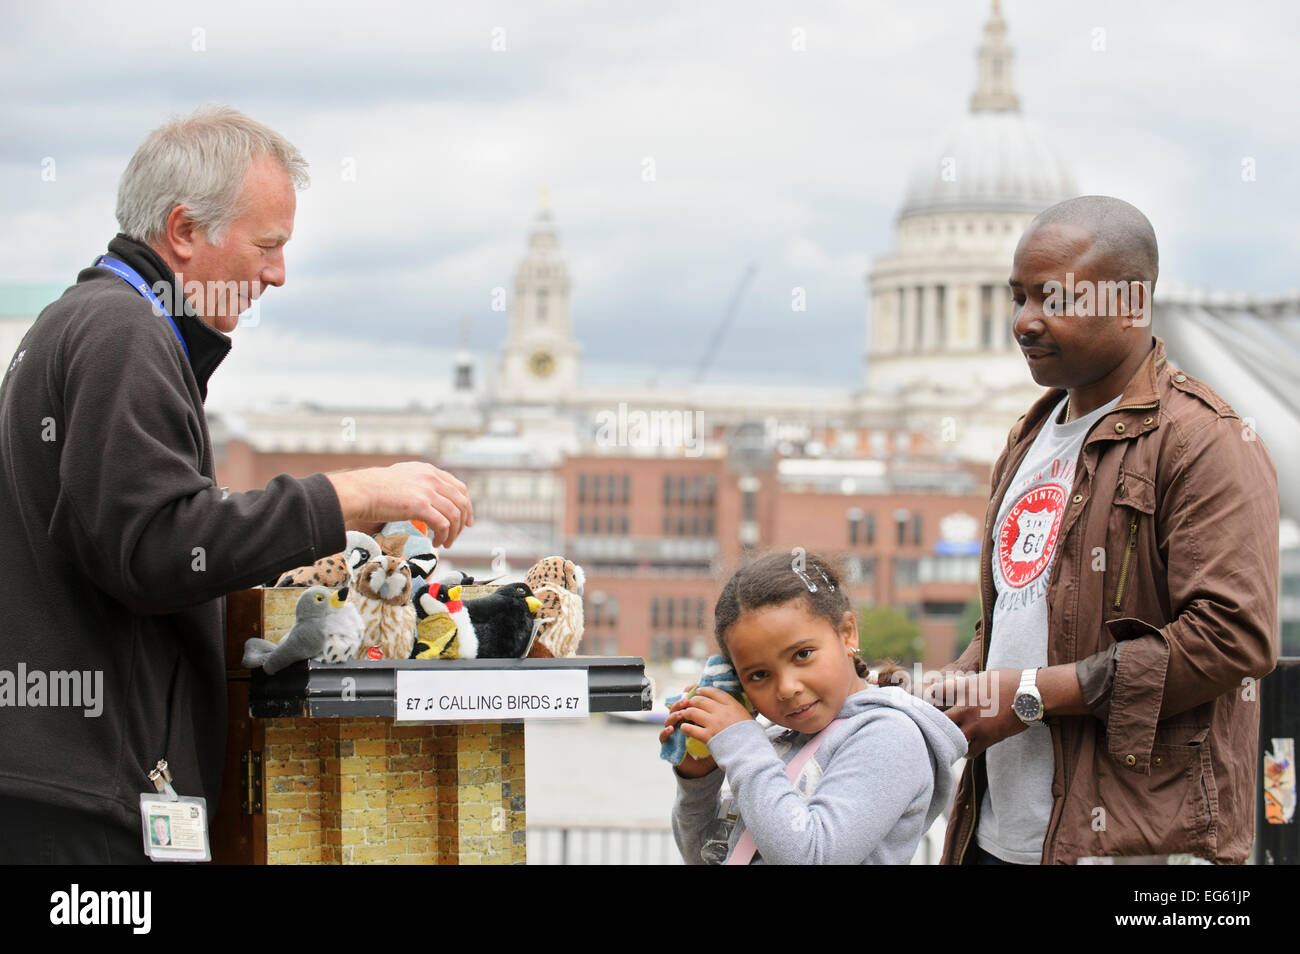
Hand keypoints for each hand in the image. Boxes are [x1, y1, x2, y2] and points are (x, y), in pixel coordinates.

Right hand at [328, 462, 473, 546]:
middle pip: (461, 502)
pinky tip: (437, 543)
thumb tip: (427, 499)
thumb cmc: (374, 488)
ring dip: (453, 533)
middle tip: (457, 535)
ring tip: (445, 543)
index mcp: (429, 470)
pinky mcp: (420, 506)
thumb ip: (418, 483)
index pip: (459, 487)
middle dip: (462, 522)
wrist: (360, 491)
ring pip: (454, 515)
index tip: (467, 520)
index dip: (466, 505)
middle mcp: (431, 478)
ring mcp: (427, 491)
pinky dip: (444, 536)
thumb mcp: (402, 477)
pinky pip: (443, 524)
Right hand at [659, 687, 716, 777]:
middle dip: (681, 703)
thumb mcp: (718, 731)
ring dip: (674, 715)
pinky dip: (665, 732)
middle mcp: (679, 722)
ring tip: (681, 714)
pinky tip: (671, 730)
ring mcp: (672, 732)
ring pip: (668, 719)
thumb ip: (718, 718)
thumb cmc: (710, 747)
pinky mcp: (668, 744)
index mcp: (690, 716)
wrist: (702, 768)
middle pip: (676, 708)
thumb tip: (727, 703)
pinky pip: (662, 737)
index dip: (687, 694)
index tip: (691, 689)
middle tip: (686, 700)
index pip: (686, 701)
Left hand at [666, 687, 753, 748]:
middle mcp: (721, 712)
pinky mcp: (707, 736)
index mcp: (732, 706)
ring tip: (685, 714)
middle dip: (693, 700)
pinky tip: (684, 727)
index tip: (699, 690)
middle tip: (690, 702)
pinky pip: (691, 729)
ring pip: (693, 712)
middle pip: (701, 700)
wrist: (750, 751)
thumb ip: (738, 710)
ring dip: (687, 712)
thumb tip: (733, 708)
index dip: (705, 690)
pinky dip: (686, 727)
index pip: (715, 692)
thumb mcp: (748, 717)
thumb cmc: (752, 736)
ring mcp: (713, 723)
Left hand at [931, 668, 1026, 758]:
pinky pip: (970, 751)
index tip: (931, 702)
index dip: (929, 698)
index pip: (933, 693)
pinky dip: (966, 751)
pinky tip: (967, 747)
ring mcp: (976, 724)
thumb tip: (957, 684)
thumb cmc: (1010, 680)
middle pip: (938, 719)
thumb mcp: (985, 676)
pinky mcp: (988, 737)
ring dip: (950, 739)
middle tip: (935, 725)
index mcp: (963, 688)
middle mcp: (965, 707)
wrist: (1032, 693)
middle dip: (934, 722)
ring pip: (951, 738)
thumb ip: (968, 683)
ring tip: (950, 739)